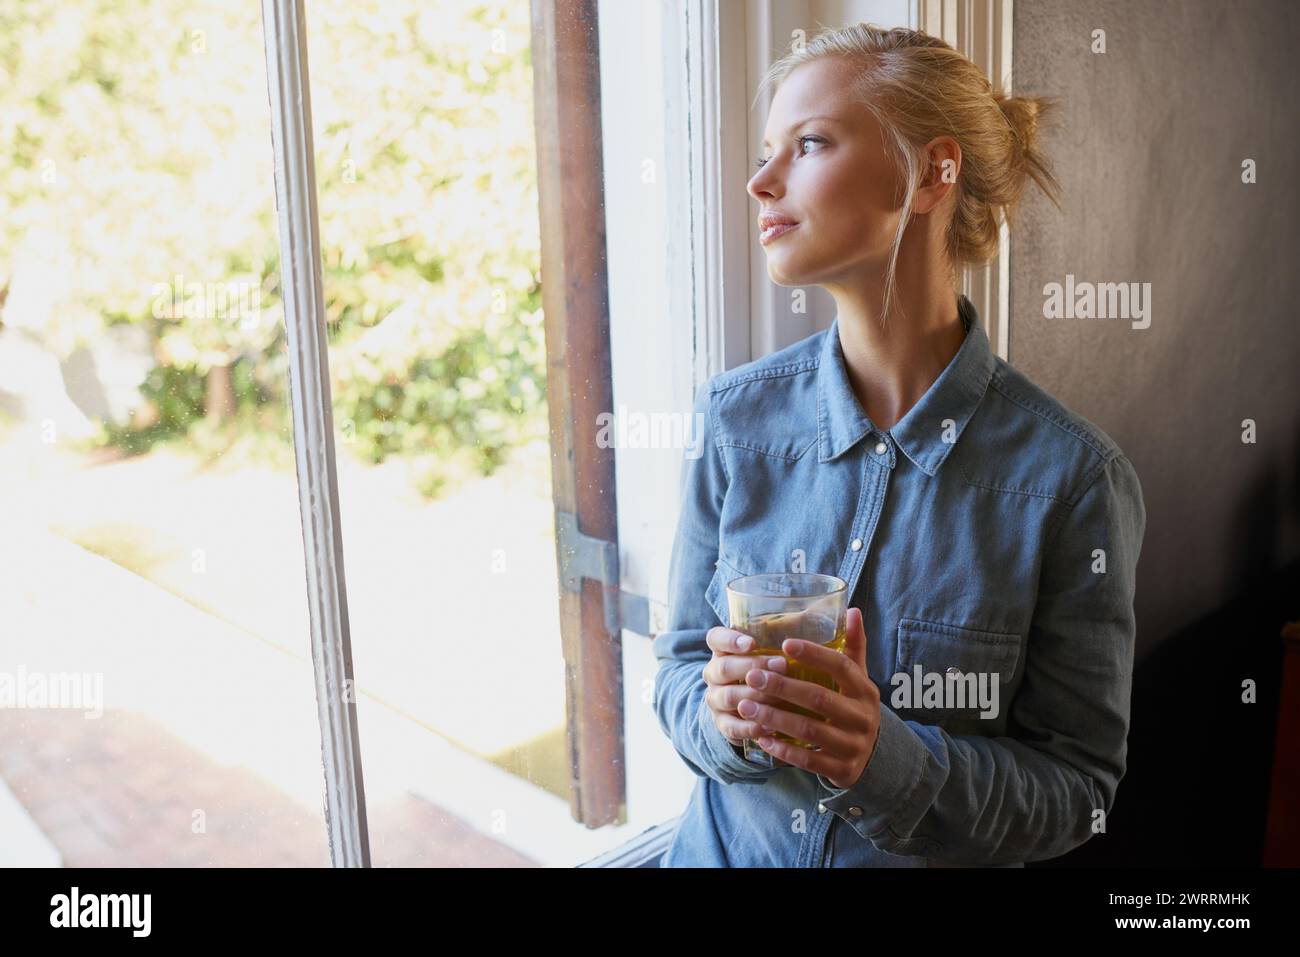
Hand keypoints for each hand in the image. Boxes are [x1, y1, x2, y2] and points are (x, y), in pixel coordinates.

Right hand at [702, 625, 792, 745]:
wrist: (749, 706)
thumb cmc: (769, 670)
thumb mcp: (772, 649)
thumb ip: (786, 635)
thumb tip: (823, 614)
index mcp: (722, 650)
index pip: (716, 638)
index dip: (731, 640)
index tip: (753, 643)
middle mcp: (714, 673)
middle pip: (724, 668)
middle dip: (753, 666)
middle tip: (782, 665)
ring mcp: (715, 699)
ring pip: (728, 697)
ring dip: (754, 696)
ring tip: (779, 697)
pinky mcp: (721, 723)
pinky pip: (731, 727)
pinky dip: (750, 727)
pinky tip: (770, 727)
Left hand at [736, 607, 880, 787]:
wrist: (875, 760)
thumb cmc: (855, 708)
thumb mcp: (858, 680)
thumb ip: (853, 646)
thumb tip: (851, 609)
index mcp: (865, 690)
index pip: (842, 667)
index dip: (814, 655)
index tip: (784, 644)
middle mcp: (862, 717)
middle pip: (819, 698)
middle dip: (782, 686)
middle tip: (751, 676)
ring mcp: (853, 746)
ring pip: (809, 729)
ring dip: (774, 717)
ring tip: (745, 705)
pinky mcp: (842, 770)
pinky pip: (808, 760)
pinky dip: (782, 749)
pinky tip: (760, 737)